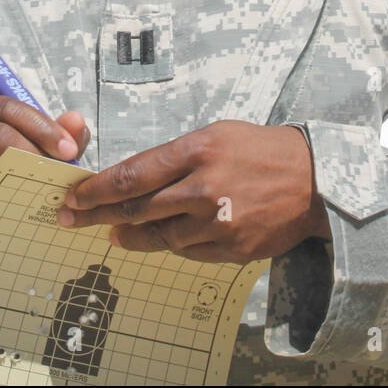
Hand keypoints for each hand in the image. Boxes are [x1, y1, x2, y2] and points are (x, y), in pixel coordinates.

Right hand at [0, 96, 89, 251]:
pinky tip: (19, 214)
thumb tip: (77, 121)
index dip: (42, 127)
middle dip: (36, 156)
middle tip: (60, 176)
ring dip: (20, 186)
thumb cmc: (4, 173)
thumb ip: (59, 136)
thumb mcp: (33, 150)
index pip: (9, 108)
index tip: (69, 151)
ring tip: (45, 197)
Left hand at [57, 121, 331, 264]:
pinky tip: (159, 239)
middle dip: (97, 215)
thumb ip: (175, 157)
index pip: (132, 174)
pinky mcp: (232, 248)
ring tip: (114, 233)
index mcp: (197, 151)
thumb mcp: (216, 135)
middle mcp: (204, 187)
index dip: (96, 189)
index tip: (75, 196)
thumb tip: (133, 179)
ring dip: (129, 236)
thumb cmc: (260, 151)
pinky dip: (170, 246)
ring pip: (158, 236)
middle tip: (72, 219)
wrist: (314, 180)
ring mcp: (218, 222)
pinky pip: (188, 252)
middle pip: (136, 208)